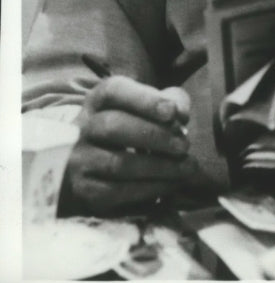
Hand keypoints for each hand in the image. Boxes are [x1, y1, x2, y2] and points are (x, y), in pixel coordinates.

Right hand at [62, 76, 199, 214]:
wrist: (95, 167)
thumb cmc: (130, 127)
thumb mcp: (147, 107)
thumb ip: (169, 101)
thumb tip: (180, 115)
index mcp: (98, 100)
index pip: (114, 91)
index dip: (144, 99)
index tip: (172, 112)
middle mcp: (81, 128)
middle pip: (113, 126)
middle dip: (154, 135)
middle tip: (184, 145)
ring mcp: (79, 160)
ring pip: (117, 163)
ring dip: (159, 166)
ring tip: (187, 167)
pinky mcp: (84, 190)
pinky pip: (117, 191)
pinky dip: (150, 188)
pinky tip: (172, 183)